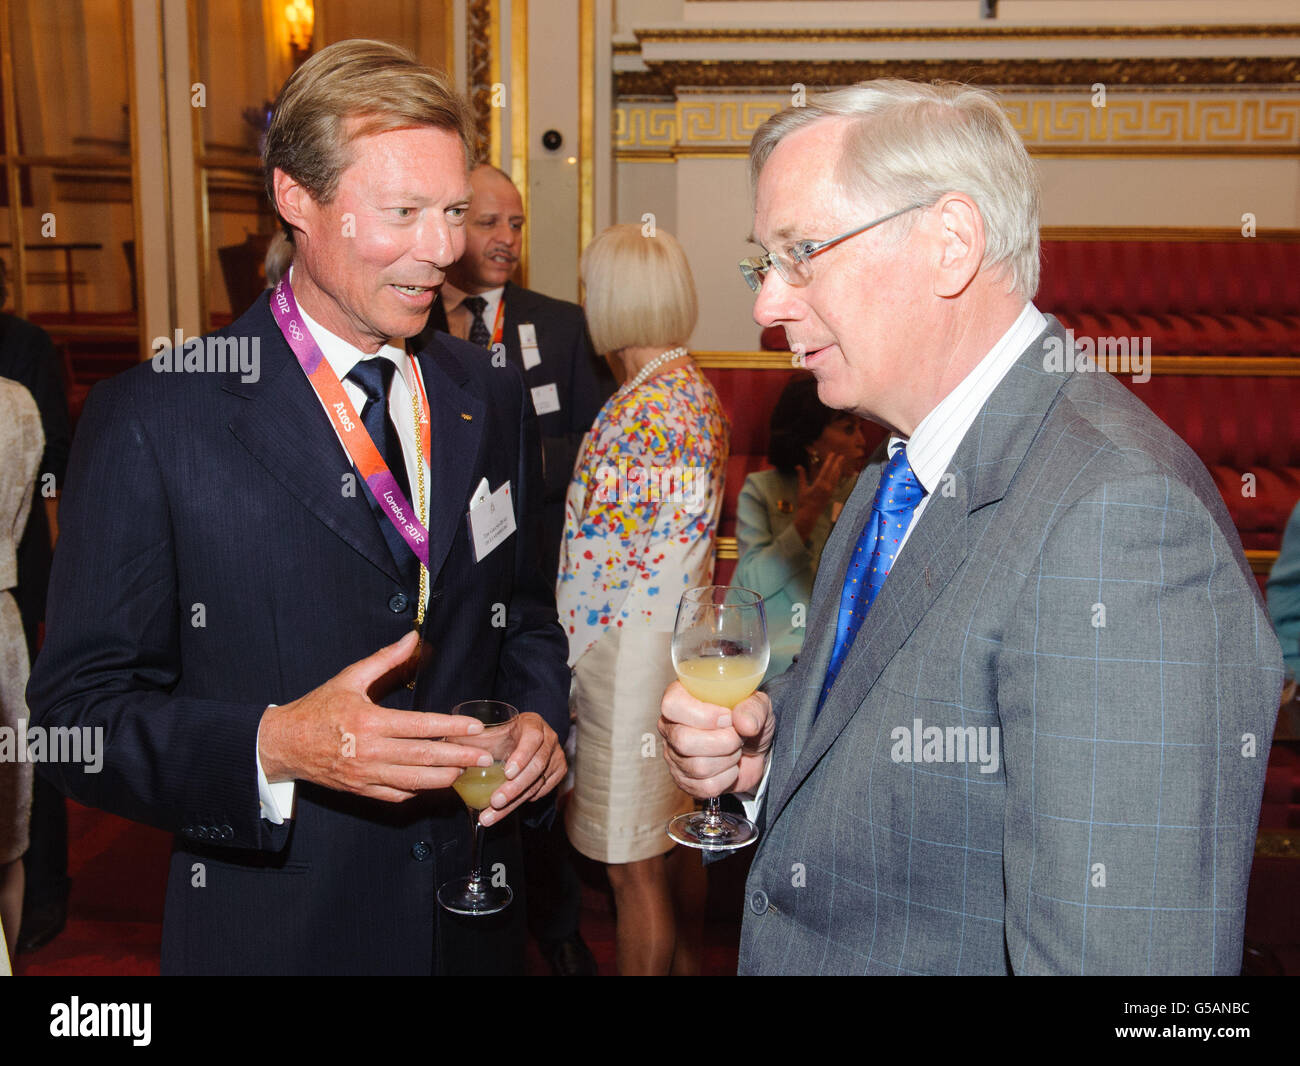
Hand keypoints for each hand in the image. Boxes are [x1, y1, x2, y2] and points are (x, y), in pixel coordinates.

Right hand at [258, 631, 494, 802]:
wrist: (283, 743)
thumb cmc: (318, 708)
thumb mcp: (350, 678)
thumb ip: (385, 659)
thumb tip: (412, 637)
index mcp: (370, 722)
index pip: (421, 727)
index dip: (451, 729)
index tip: (475, 729)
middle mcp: (370, 751)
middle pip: (424, 758)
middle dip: (459, 758)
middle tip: (486, 758)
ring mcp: (365, 775)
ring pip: (414, 782)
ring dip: (444, 778)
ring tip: (467, 772)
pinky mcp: (360, 791)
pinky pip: (396, 796)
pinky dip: (418, 791)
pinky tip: (434, 783)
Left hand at [478, 712, 565, 825]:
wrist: (524, 737)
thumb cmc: (504, 734)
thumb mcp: (491, 730)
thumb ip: (473, 737)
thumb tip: (446, 744)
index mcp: (533, 724)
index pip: (533, 739)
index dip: (521, 757)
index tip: (507, 773)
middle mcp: (549, 740)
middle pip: (537, 766)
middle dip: (515, 787)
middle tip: (495, 801)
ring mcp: (556, 757)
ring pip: (538, 784)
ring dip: (514, 802)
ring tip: (492, 814)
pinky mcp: (558, 772)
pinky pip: (542, 792)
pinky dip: (523, 801)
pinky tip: (506, 809)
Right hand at [658, 681, 773, 797]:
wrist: (754, 750)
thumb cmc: (747, 720)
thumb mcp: (757, 705)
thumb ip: (753, 708)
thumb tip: (745, 723)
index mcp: (680, 697)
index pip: (672, 705)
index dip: (703, 715)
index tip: (728, 717)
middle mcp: (670, 726)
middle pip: (684, 740)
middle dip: (723, 741)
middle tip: (737, 735)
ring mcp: (674, 755)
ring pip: (698, 766)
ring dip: (729, 759)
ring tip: (734, 749)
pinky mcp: (684, 781)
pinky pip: (706, 786)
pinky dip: (728, 778)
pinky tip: (729, 766)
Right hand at [794, 452, 845, 540]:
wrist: (809, 515)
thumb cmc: (804, 502)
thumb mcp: (802, 488)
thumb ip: (801, 476)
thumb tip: (798, 466)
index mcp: (819, 485)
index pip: (826, 470)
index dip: (829, 461)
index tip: (832, 454)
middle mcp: (827, 487)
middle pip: (833, 472)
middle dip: (837, 463)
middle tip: (841, 456)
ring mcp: (830, 491)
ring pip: (836, 478)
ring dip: (838, 469)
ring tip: (841, 462)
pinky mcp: (830, 495)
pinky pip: (835, 483)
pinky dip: (837, 476)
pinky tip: (838, 473)